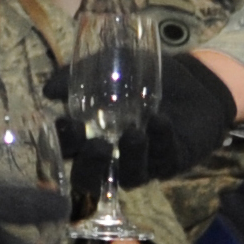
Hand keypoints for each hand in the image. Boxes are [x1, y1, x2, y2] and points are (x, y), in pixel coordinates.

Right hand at [54, 50, 238, 177]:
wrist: (194, 79)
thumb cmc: (148, 77)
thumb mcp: (114, 65)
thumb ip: (82, 74)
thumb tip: (48, 90)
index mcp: (92, 136)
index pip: (69, 150)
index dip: (64, 143)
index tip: (65, 123)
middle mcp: (113, 157)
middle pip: (91, 179)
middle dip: (90, 166)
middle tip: (97, 145)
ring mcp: (143, 162)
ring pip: (130, 177)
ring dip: (130, 157)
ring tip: (133, 133)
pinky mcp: (172, 162)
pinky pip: (163, 160)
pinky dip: (160, 140)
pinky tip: (159, 120)